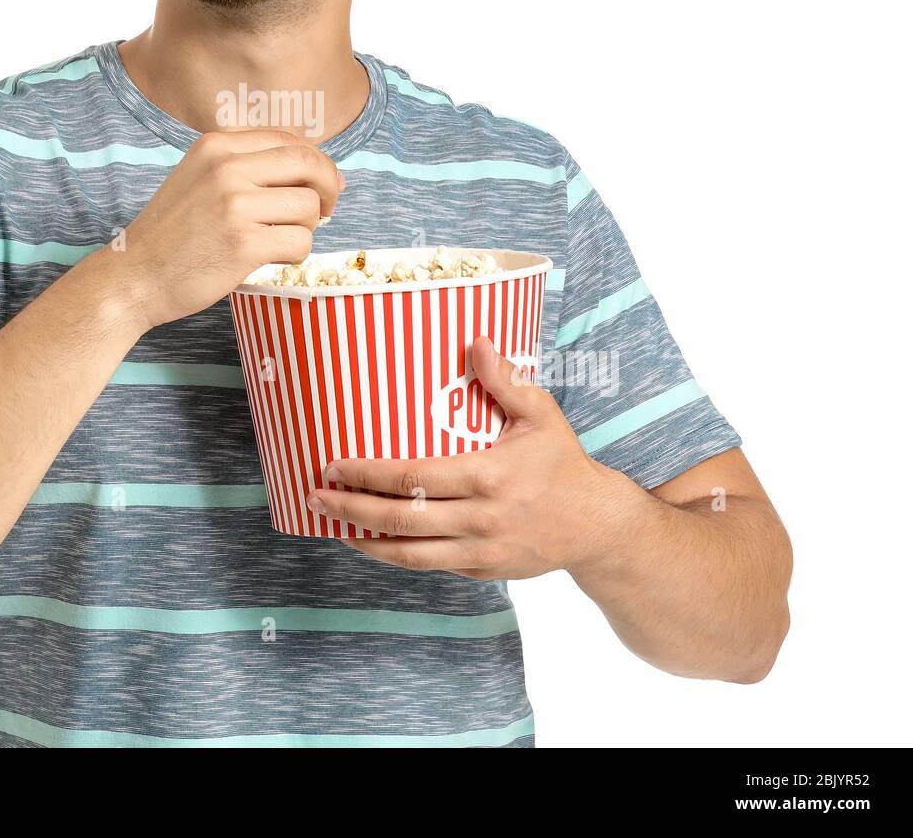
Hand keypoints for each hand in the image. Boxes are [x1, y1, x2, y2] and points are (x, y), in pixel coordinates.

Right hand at [113, 128, 344, 330]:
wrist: (135, 275)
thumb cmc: (174, 232)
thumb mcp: (201, 177)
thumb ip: (250, 166)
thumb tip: (327, 175)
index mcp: (217, 144)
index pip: (290, 140)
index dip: (317, 163)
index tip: (322, 185)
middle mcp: (227, 167)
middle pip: (309, 164)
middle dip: (329, 187)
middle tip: (327, 209)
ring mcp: (235, 204)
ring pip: (309, 206)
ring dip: (307, 227)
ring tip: (280, 237)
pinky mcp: (244, 243)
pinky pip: (300, 242)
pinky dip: (295, 253)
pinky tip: (271, 256)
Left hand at [305, 336, 624, 579]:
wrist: (597, 526)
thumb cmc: (563, 463)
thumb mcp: (540, 415)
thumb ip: (504, 380)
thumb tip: (475, 341)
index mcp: (487, 476)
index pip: (413, 477)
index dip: (368, 474)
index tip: (335, 465)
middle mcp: (479, 519)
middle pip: (401, 519)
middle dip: (351, 509)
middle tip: (314, 496)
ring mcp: (480, 551)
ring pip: (410, 554)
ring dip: (366, 541)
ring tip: (331, 524)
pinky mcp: (482, 571)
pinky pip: (431, 566)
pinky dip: (397, 556)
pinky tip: (373, 542)